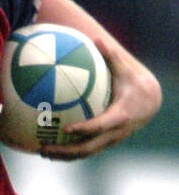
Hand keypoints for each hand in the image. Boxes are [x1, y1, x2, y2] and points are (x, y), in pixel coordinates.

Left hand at [40, 36, 161, 159]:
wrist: (150, 103)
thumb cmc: (134, 83)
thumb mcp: (126, 70)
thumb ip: (111, 57)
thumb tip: (96, 38)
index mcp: (119, 116)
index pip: (99, 126)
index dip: (83, 129)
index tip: (66, 129)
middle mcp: (114, 133)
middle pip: (88, 148)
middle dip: (65, 150)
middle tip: (44, 148)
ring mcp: (109, 141)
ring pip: (85, 154)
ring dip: (63, 156)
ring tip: (42, 152)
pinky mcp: (105, 143)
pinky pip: (85, 151)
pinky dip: (68, 153)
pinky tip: (50, 148)